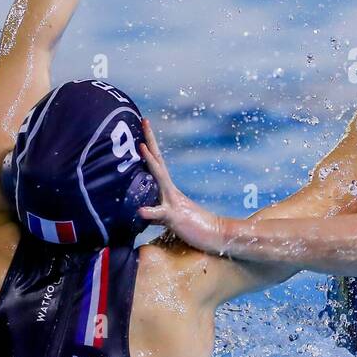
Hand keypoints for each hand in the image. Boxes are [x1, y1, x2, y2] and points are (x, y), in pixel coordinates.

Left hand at [136, 118, 228, 253]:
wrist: (217, 235)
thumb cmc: (193, 228)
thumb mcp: (170, 218)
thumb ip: (156, 212)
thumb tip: (140, 210)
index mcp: (169, 189)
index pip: (157, 162)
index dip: (150, 144)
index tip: (144, 125)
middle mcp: (171, 191)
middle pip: (158, 161)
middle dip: (150, 140)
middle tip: (144, 120)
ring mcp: (174, 202)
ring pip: (160, 179)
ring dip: (151, 162)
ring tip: (141, 147)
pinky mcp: (175, 218)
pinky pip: (162, 214)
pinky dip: (150, 211)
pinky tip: (140, 210)